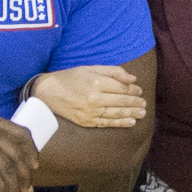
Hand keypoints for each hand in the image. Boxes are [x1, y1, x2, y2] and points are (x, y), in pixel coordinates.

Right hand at [27, 63, 144, 129]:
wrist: (47, 92)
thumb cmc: (70, 78)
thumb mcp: (90, 68)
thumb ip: (112, 71)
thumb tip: (132, 78)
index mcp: (96, 83)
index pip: (122, 87)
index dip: (133, 89)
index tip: (139, 90)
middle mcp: (94, 98)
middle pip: (121, 101)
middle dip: (135, 102)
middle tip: (144, 103)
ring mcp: (90, 111)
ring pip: (117, 113)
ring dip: (132, 113)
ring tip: (142, 113)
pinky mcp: (86, 121)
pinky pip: (107, 123)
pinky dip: (120, 123)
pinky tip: (131, 122)